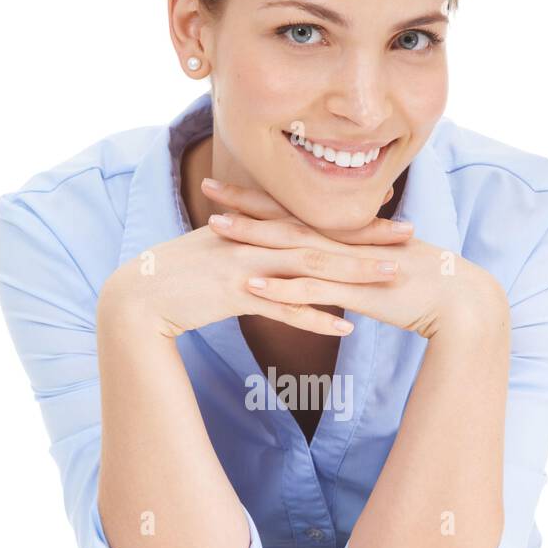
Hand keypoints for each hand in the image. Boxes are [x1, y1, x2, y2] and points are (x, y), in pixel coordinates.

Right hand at [97, 179, 416, 339]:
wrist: (138, 293)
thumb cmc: (178, 278)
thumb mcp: (220, 254)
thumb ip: (251, 249)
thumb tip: (277, 261)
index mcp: (255, 229)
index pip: (314, 223)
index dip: (353, 223)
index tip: (391, 219)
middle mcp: (256, 241)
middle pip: (322, 238)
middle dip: (367, 240)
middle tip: (409, 239)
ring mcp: (247, 265)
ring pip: (310, 267)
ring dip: (353, 273)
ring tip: (391, 277)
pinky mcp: (235, 293)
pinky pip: (284, 306)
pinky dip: (315, 316)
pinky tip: (346, 328)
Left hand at [202, 181, 506, 338]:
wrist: (457, 299)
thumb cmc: (422, 286)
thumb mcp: (378, 268)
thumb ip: (351, 265)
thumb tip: (330, 272)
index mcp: (346, 235)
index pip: (295, 211)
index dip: (259, 198)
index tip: (227, 187)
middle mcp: (342, 243)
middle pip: (285, 219)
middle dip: (244, 204)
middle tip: (207, 188)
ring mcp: (347, 265)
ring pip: (290, 248)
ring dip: (253, 238)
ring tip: (216, 229)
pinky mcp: (355, 291)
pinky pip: (309, 289)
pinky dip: (279, 286)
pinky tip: (249, 284)